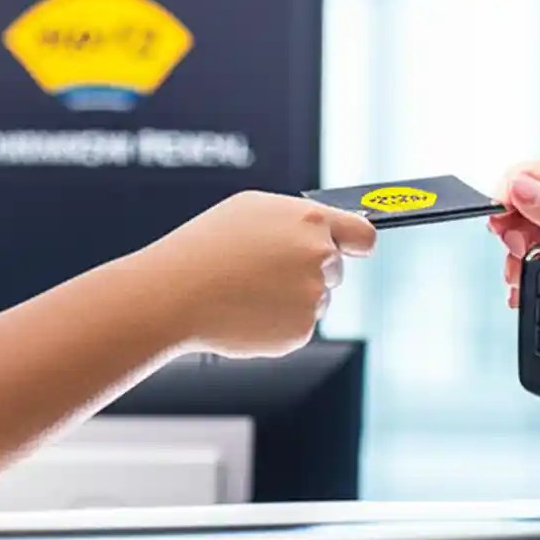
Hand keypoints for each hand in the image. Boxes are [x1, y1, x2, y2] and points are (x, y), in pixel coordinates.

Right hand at [140, 190, 375, 358]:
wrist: (174, 294)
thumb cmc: (206, 247)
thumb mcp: (251, 209)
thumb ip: (297, 218)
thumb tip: (325, 231)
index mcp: (311, 221)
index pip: (364, 234)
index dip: (358, 244)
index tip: (354, 250)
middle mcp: (320, 257)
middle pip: (335, 270)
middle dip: (309, 271)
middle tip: (264, 272)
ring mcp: (313, 296)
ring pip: (316, 299)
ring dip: (291, 298)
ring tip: (247, 290)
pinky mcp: (301, 330)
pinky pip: (299, 325)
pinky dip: (278, 323)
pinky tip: (247, 312)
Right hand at [489, 159, 539, 365]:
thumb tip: (520, 187)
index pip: (528, 175)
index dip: (509, 203)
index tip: (510, 236)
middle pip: (522, 207)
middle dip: (515, 238)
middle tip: (528, 262)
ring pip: (527, 238)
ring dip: (521, 262)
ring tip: (528, 284)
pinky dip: (532, 279)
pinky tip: (532, 294)